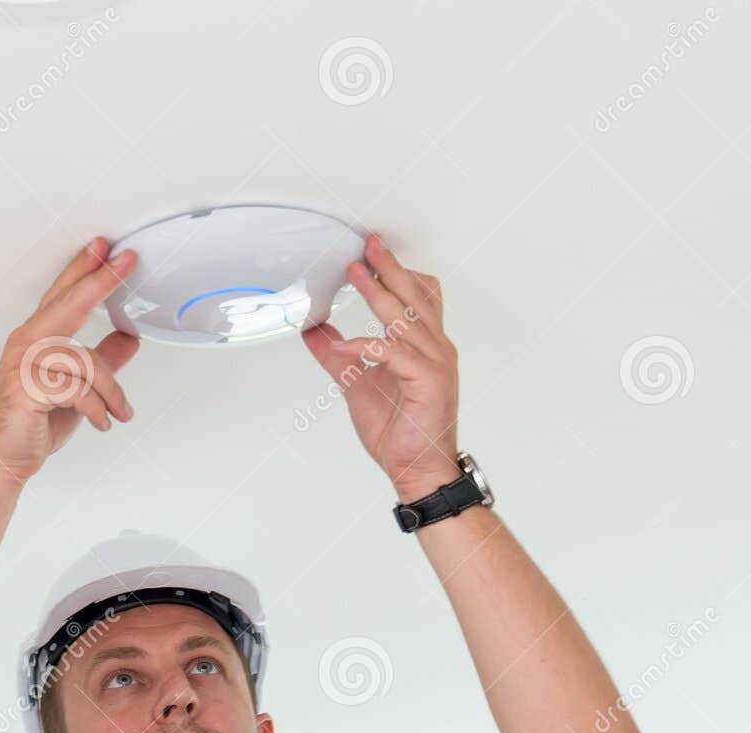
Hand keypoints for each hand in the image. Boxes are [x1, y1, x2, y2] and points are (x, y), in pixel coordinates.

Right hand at [0, 237, 140, 486]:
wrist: (4, 458)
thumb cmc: (32, 423)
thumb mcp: (79, 388)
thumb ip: (102, 360)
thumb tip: (129, 338)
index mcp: (36, 337)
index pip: (63, 294)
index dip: (85, 269)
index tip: (107, 247)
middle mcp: (27, 343)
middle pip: (70, 303)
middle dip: (101, 281)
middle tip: (127, 261)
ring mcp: (24, 364)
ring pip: (85, 360)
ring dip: (111, 391)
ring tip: (119, 412)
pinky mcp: (27, 389)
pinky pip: (77, 390)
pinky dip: (96, 409)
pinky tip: (100, 422)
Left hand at [300, 232, 460, 502]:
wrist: (417, 470)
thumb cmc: (400, 431)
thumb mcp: (356, 383)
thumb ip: (337, 355)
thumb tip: (315, 330)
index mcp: (425, 346)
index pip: (419, 296)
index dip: (396, 272)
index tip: (371, 253)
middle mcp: (435, 348)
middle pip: (414, 295)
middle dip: (389, 268)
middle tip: (368, 245)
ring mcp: (435, 363)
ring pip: (406, 318)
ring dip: (378, 294)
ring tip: (355, 274)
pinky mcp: (427, 382)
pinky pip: (395, 354)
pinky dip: (367, 346)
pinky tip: (343, 344)